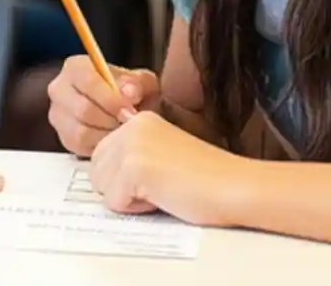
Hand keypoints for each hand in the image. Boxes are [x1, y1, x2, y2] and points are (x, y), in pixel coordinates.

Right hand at [46, 55, 159, 156]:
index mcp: (76, 67)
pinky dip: (100, 147)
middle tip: (129, 123)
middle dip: (111, 119)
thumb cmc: (130, 91)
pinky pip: (81, 147)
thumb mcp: (141, 81)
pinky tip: (113, 140)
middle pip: (83, 109)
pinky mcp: (64, 138)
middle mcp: (60, 89)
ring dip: (107, 135)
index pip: (88, 82)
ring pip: (81, 132)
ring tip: (123, 131)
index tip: (129, 109)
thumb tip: (129, 93)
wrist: (126, 109)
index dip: (110, 98)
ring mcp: (58, 115)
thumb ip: (137, 83)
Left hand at [90, 111, 247, 225]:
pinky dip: (137, 209)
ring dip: (128, 198)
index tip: (158, 176)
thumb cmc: (206, 178)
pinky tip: (164, 196)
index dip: (125, 178)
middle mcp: (132, 127)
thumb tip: (102, 175)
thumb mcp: (162, 153)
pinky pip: (114, 202)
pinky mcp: (134, 167)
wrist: (234, 186)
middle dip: (121, 188)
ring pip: (101, 186)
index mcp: (139, 121)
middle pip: (96, 171)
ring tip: (162, 189)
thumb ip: (133, 155)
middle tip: (160, 185)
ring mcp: (132, 145)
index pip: (102, 156)